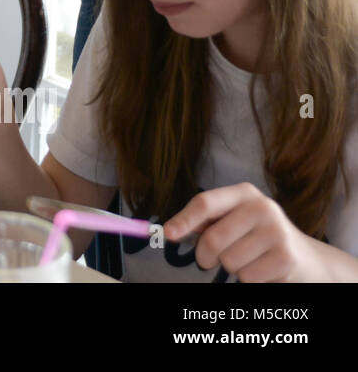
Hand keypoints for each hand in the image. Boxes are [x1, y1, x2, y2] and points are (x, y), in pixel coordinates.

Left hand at [164, 183, 324, 281]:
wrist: (304, 256)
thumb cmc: (256, 236)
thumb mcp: (233, 219)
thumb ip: (204, 222)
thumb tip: (170, 230)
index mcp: (243, 193)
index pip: (205, 203)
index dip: (183, 220)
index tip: (168, 234)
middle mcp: (262, 207)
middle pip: (213, 238)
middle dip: (206, 255)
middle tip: (210, 260)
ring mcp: (277, 231)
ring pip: (229, 261)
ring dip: (231, 268)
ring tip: (247, 259)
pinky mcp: (286, 257)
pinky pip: (247, 277)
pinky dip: (248, 279)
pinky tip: (261, 269)